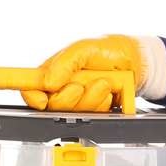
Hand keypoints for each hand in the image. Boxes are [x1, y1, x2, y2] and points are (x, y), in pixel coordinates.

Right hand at [21, 34, 145, 110]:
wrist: (135, 62)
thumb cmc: (108, 50)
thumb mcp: (84, 48)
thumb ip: (64, 63)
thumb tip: (48, 82)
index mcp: (52, 73)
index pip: (30, 90)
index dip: (32, 98)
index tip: (41, 100)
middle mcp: (62, 89)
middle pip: (53, 106)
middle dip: (70, 97)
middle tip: (82, 85)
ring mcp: (78, 102)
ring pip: (75, 113)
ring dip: (91, 98)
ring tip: (103, 83)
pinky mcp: (94, 111)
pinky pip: (94, 117)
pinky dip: (103, 104)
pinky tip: (108, 93)